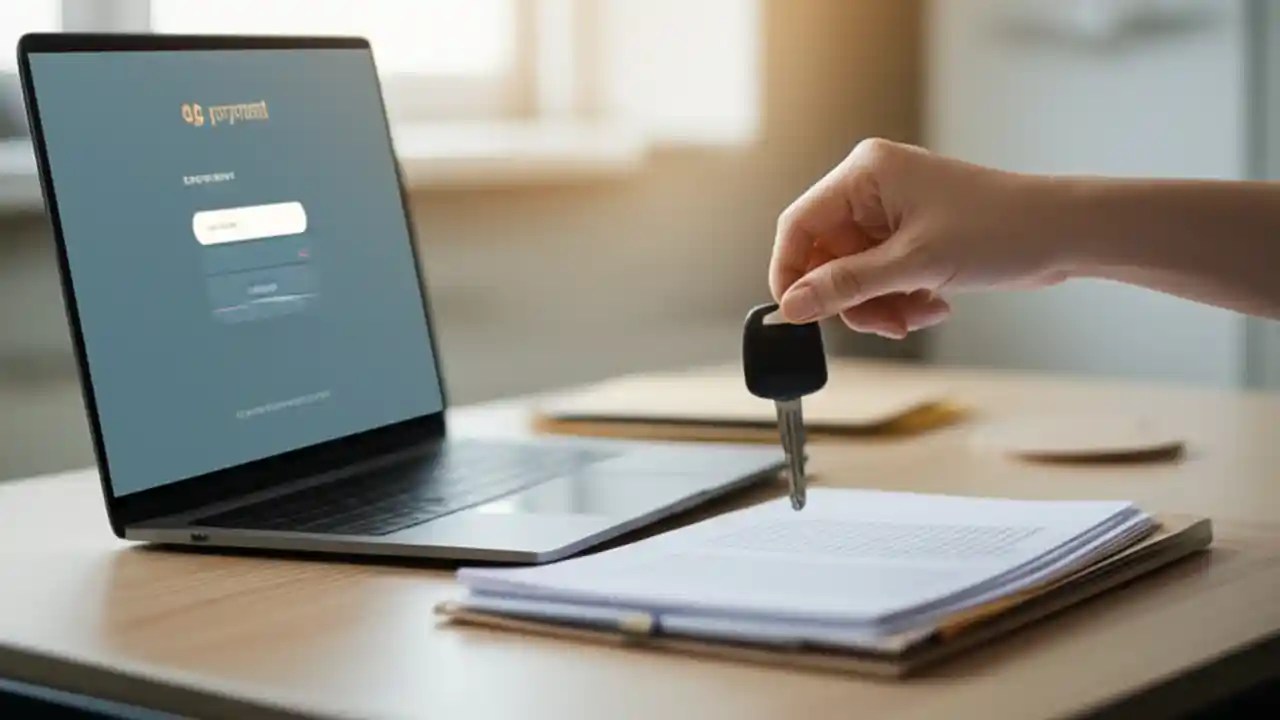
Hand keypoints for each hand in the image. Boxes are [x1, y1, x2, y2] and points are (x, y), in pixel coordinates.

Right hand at [769, 139, 1070, 337]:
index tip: (795, 315)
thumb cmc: (1000, 230)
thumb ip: (846, 286)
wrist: (1063, 234)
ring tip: (915, 315)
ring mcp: (893, 212)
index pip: (799, 225)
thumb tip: (792, 306)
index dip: (790, 273)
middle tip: (881, 323)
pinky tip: (933, 304)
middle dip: (852, 298)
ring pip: (854, 275)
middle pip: (826, 257)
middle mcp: (873, 187)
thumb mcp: (914, 264)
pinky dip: (900, 299)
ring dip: (879, 305)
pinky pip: (882, 277)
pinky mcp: (912, 235)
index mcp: (865, 174)